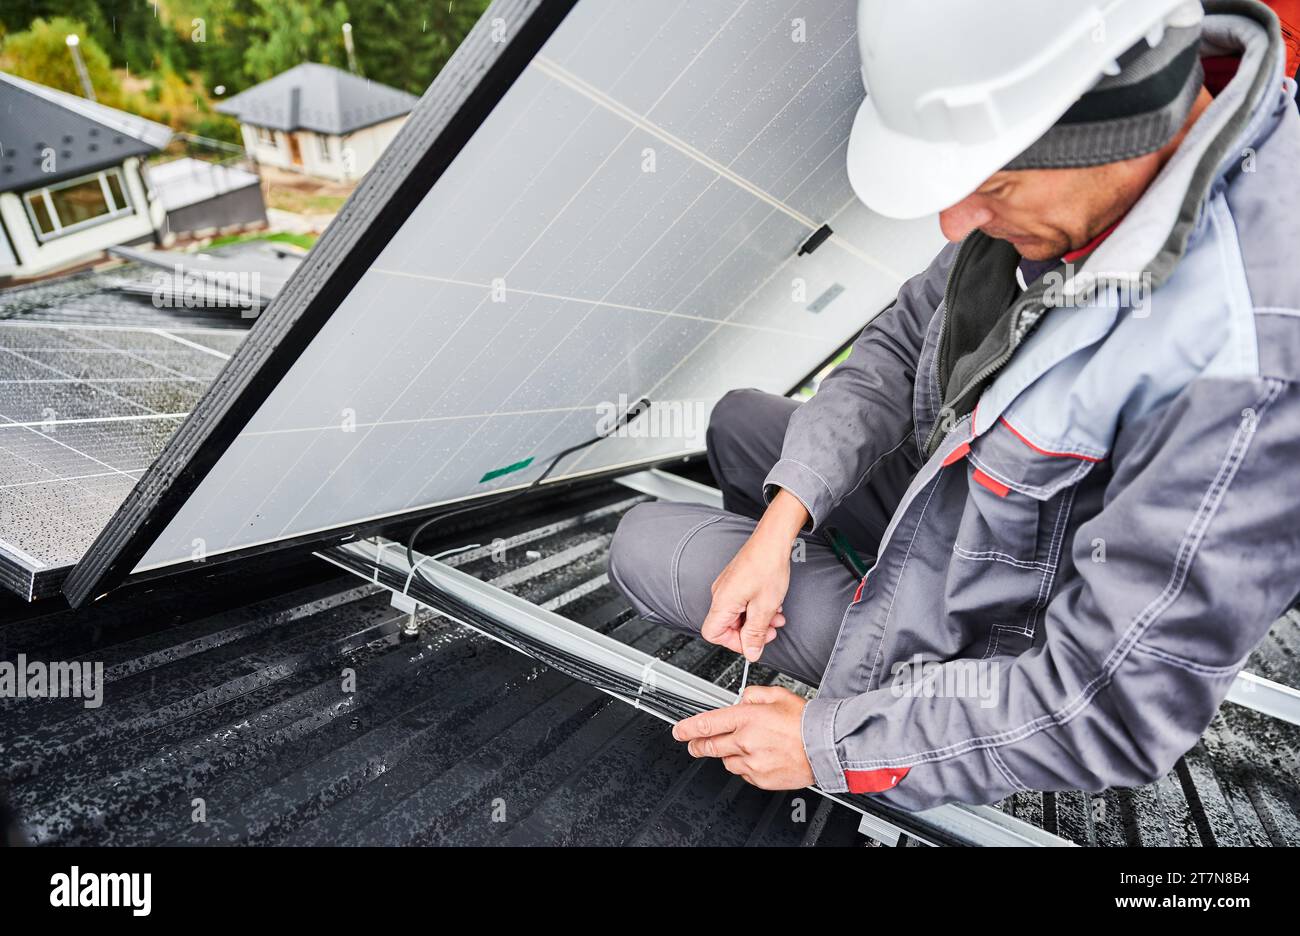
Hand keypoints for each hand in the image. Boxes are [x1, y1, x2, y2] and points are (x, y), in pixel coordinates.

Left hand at [672, 686, 813, 789]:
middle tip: (695, 744)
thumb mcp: (778, 694)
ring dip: (728, 754)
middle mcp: (746, 741)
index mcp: (747, 718)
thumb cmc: (805, 721)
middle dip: (698, 745)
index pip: (707, 723)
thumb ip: (753, 694)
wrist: (825, 746)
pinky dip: (746, 766)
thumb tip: (740, 699)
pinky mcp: (760, 778)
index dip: (687, 728)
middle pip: (709, 746)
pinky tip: (760, 757)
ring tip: (746, 747)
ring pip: (726, 761)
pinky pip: (743, 773)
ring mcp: (752, 762)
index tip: (679, 731)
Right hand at [701, 490, 807, 661]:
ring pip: (738, 615)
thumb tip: (751, 652)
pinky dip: (757, 608)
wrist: (772, 541)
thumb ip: (756, 633)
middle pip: (727, 626)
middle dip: (751, 632)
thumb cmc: (767, 565)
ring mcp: (727, 587)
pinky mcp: (735, 582)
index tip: (752, 643)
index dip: (733, 643)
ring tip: (775, 616)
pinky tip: (772, 604)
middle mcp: (720, 595)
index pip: (713, 634)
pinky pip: (741, 603)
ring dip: (758, 620)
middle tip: (770, 630)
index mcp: (722, 602)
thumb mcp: (764, 607)